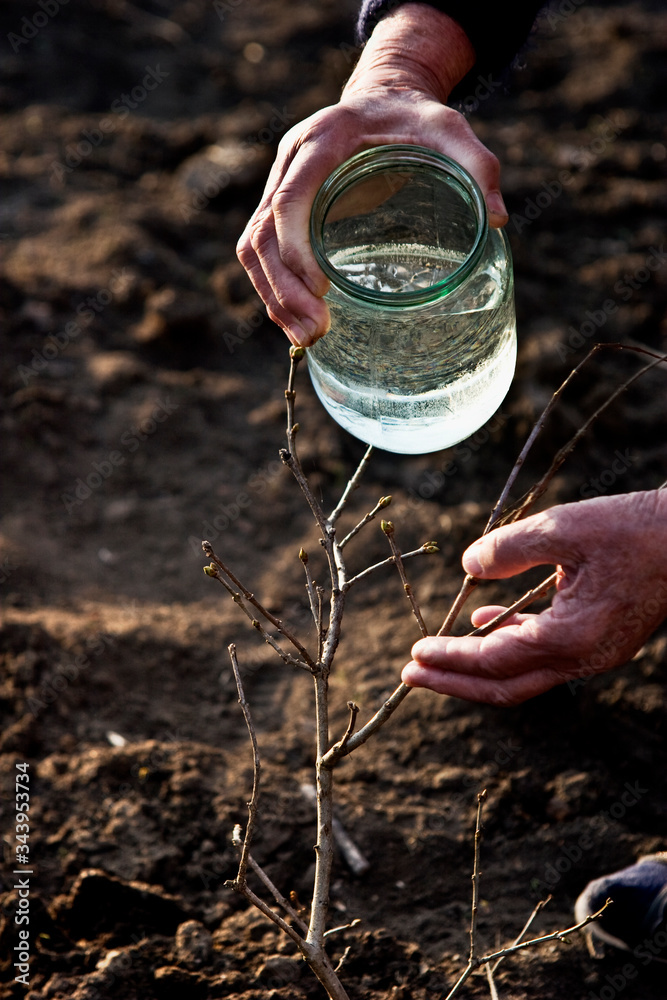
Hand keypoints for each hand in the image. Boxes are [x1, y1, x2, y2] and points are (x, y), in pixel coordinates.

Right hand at [236, 4, 508, 346]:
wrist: (385, 99)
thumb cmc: (416, 118)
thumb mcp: (451, 129)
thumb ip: (477, 165)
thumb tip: (499, 217)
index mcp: (321, 140)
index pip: (290, 199)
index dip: (297, 249)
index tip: (321, 291)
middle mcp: (289, 162)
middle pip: (262, 233)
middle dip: (283, 289)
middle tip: (315, 331)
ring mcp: (279, 185)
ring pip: (253, 249)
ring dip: (274, 298)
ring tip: (306, 339)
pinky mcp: (280, 208)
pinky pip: (262, 254)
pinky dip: (275, 291)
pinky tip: (297, 324)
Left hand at [403, 491, 666, 705]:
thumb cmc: (630, 529)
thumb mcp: (563, 528)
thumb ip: (509, 549)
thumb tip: (468, 567)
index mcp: (572, 638)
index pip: (495, 661)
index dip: (451, 658)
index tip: (415, 652)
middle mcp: (583, 658)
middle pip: (505, 686)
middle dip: (454, 682)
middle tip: (410, 675)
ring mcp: (594, 655)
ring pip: (524, 677)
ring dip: (478, 668)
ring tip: (437, 657)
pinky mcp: (600, 643)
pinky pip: (544, 657)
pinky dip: (509, 647)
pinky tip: (485, 625)